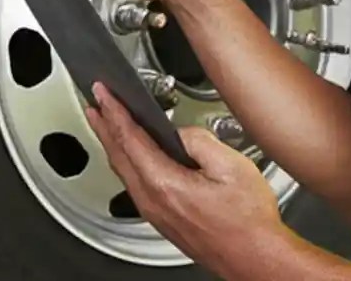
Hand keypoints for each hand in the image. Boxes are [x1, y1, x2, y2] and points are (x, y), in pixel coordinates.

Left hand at [84, 82, 288, 278]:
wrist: (255, 258)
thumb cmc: (248, 222)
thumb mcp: (231, 166)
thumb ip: (200, 141)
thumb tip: (180, 132)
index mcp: (165, 183)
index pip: (129, 138)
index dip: (113, 111)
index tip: (102, 93)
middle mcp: (153, 201)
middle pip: (118, 155)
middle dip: (103, 125)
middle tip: (94, 103)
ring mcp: (156, 213)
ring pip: (124, 171)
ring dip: (113, 143)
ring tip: (106, 124)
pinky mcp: (163, 220)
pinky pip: (135, 184)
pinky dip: (126, 161)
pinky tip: (132, 156)